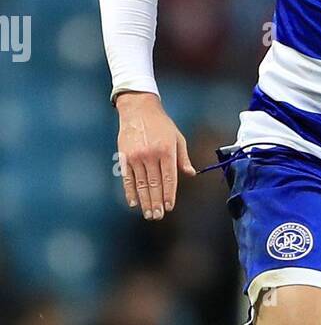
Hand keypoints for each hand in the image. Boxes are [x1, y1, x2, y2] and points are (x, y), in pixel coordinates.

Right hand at [116, 92, 195, 218]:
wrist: (138, 108)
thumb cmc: (161, 124)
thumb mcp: (177, 137)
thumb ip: (183, 157)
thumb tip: (191, 174)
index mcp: (166, 151)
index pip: (169, 178)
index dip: (169, 194)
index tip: (170, 207)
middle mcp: (151, 155)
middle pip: (154, 184)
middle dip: (156, 202)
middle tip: (158, 216)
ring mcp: (136, 156)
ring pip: (141, 184)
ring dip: (145, 201)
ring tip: (148, 214)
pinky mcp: (124, 157)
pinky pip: (127, 178)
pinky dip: (129, 192)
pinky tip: (133, 203)